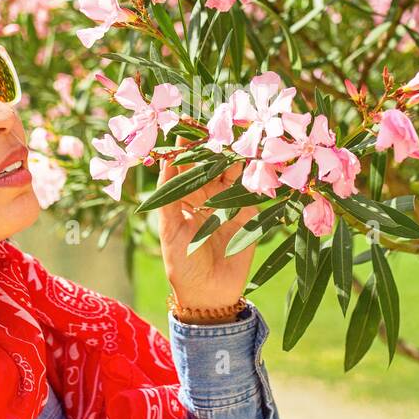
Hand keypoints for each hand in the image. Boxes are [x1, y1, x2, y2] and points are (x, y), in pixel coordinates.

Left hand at [157, 136, 260, 311]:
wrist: (210, 296)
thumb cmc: (182, 265)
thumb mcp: (170, 231)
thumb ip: (169, 198)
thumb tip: (164, 161)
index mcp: (184, 199)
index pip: (186, 167)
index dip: (188, 147)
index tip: (189, 126)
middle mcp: (207, 198)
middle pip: (211, 165)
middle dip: (215, 146)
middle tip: (219, 123)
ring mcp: (228, 205)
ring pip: (232, 174)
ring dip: (234, 157)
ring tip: (237, 137)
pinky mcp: (248, 215)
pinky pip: (249, 192)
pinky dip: (252, 176)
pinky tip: (253, 161)